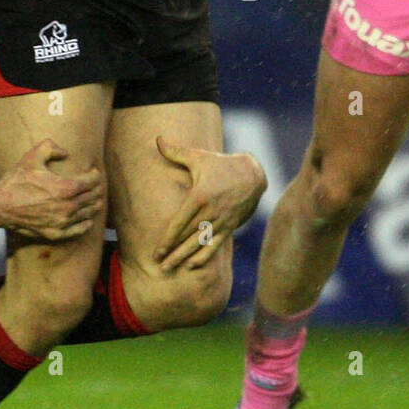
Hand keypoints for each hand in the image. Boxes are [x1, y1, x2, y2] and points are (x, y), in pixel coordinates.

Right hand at [0, 139, 102, 241]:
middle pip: (92, 197)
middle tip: (97, 186)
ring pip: (87, 213)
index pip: (91, 181)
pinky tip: (88, 221)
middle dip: (96, 190)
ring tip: (96, 201)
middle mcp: (68, 206)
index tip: (94, 172)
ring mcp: (62, 222)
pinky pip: (77, 230)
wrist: (0, 205)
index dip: (95, 175)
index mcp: (66, 187)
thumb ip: (50, 148)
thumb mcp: (32, 157)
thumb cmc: (16, 181)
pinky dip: (85, 225)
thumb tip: (65, 152)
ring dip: (93, 206)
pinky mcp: (55, 233)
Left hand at [154, 137, 266, 270]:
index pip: (179, 223)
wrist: (252, 173)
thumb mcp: (198, 156)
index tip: (156, 252)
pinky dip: (204, 256)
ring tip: (170, 269)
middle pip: (188, 237)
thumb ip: (175, 151)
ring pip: (200, 244)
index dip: (167, 240)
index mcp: (199, 196)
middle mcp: (210, 211)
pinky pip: (216, 245)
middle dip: (173, 253)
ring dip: (185, 258)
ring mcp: (221, 220)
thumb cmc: (220, 164)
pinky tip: (193, 266)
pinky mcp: (230, 226)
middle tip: (159, 267)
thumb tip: (157, 139)